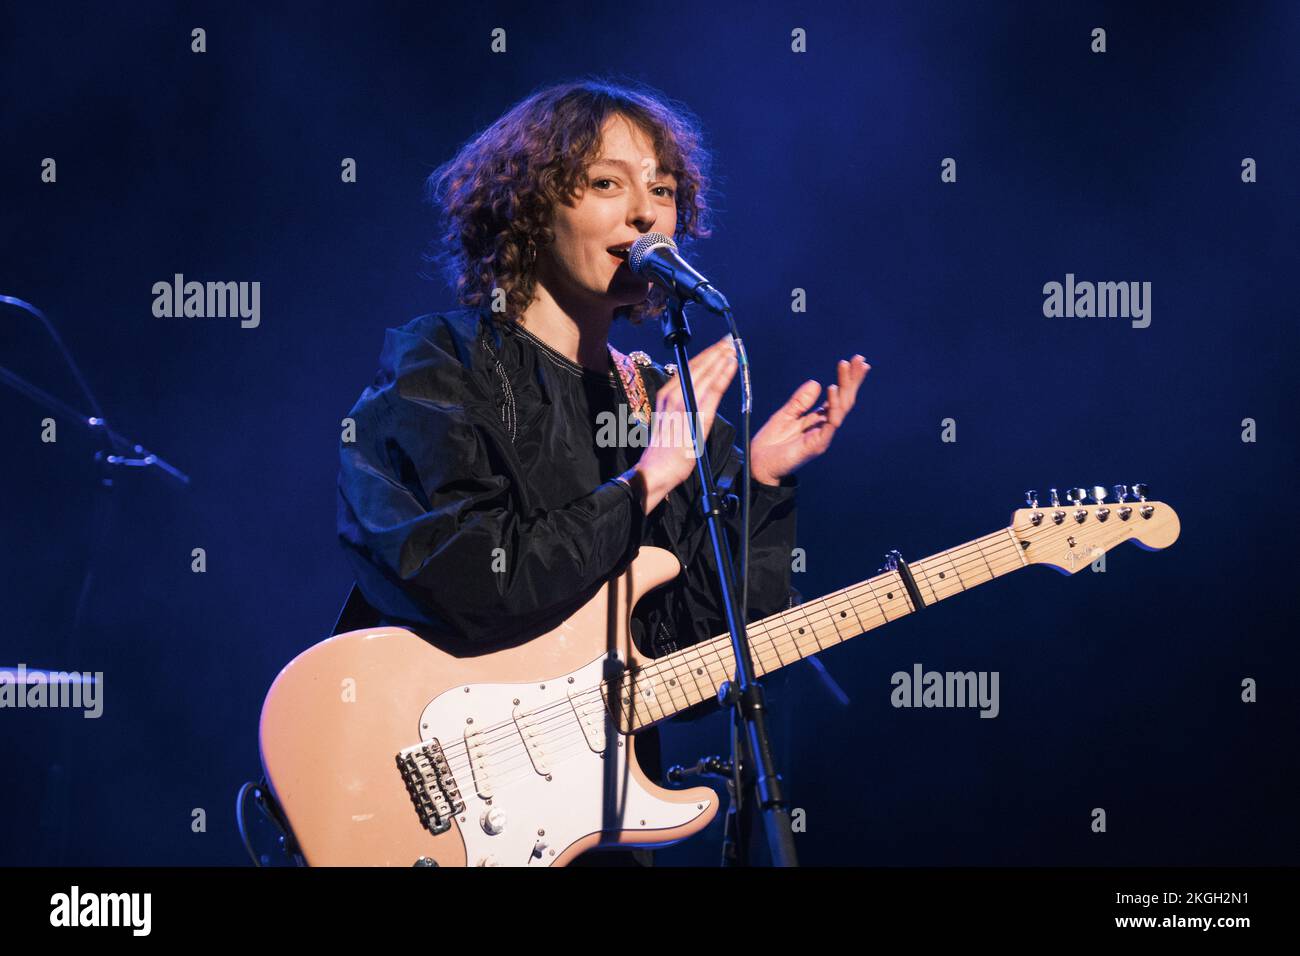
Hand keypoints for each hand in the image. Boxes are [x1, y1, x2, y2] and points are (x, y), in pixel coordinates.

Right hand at [631, 334, 738, 512]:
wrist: (656, 468)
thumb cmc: (665, 449)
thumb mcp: (671, 419)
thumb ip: (682, 404)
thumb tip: (696, 394)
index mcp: (666, 394)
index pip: (688, 368)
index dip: (706, 355)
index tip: (718, 346)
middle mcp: (673, 394)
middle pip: (698, 366)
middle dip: (716, 351)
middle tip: (729, 340)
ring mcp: (683, 402)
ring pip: (707, 373)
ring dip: (721, 358)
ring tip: (733, 348)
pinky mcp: (695, 413)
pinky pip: (713, 389)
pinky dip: (723, 374)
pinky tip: (731, 365)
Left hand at [749, 355, 869, 484]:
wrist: (758, 465)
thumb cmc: (771, 443)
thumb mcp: (785, 415)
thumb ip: (800, 401)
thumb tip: (816, 382)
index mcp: (817, 419)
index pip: (837, 396)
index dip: (846, 379)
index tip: (852, 361)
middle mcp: (823, 427)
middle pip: (844, 400)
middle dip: (853, 380)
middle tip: (860, 360)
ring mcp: (822, 435)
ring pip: (841, 409)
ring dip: (845, 387)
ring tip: (846, 367)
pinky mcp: (817, 444)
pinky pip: (830, 424)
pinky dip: (833, 406)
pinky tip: (833, 388)